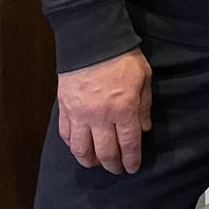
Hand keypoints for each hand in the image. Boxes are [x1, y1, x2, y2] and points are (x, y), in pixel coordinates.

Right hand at [57, 48, 152, 173]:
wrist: (93, 39)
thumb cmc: (122, 56)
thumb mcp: (144, 77)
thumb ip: (145, 105)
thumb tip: (145, 128)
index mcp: (123, 108)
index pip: (129, 143)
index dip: (131, 159)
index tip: (132, 167)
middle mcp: (101, 116)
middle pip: (105, 152)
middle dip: (113, 165)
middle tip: (117, 169)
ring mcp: (80, 114)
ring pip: (81, 149)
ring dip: (90, 160)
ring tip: (97, 162)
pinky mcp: (64, 108)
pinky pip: (66, 135)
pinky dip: (72, 145)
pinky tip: (79, 146)